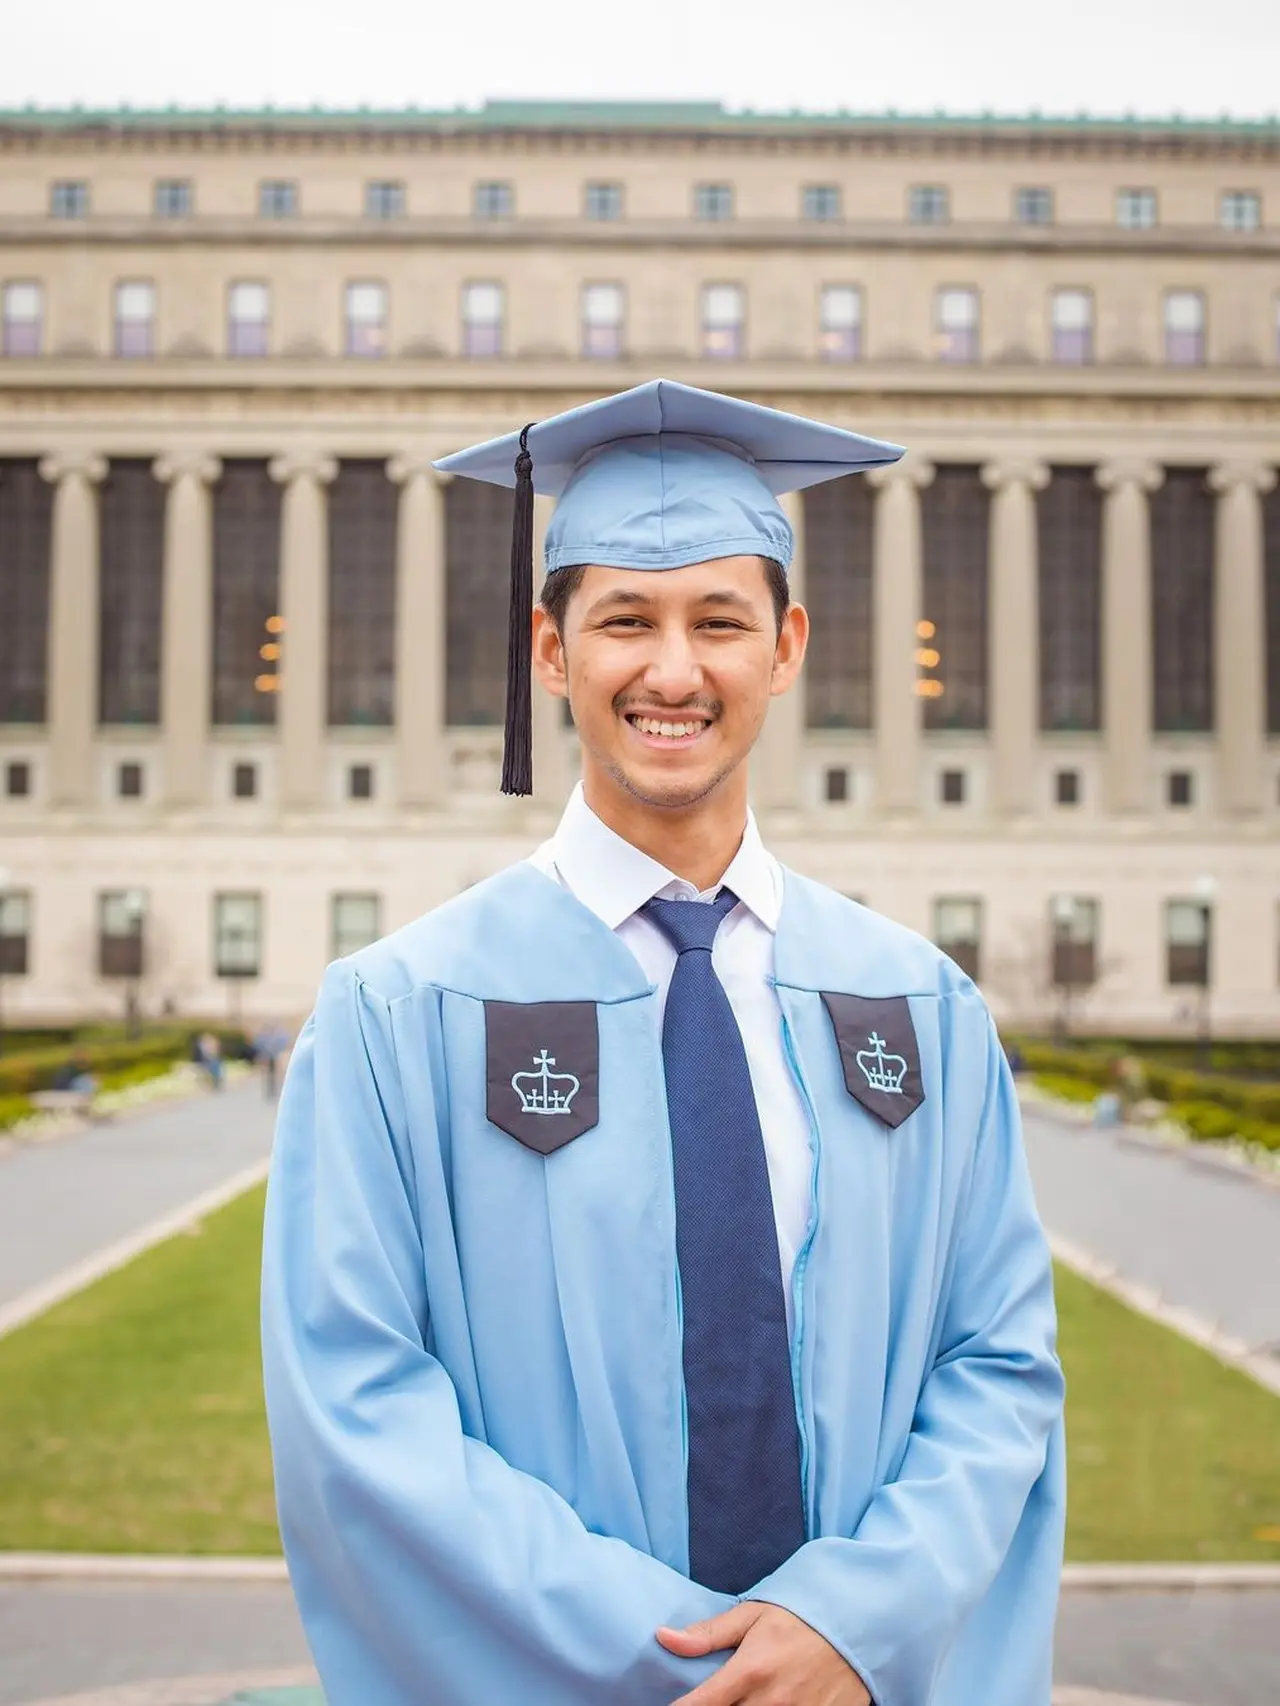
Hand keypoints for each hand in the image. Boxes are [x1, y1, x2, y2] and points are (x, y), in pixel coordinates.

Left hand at [657, 1601, 870, 1704]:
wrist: (858, 1625)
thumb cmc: (801, 1617)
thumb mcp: (753, 1616)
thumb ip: (708, 1633)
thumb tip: (663, 1637)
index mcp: (749, 1672)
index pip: (700, 1704)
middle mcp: (770, 1702)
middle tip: (716, 1697)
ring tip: (744, 1698)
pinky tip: (765, 1704)